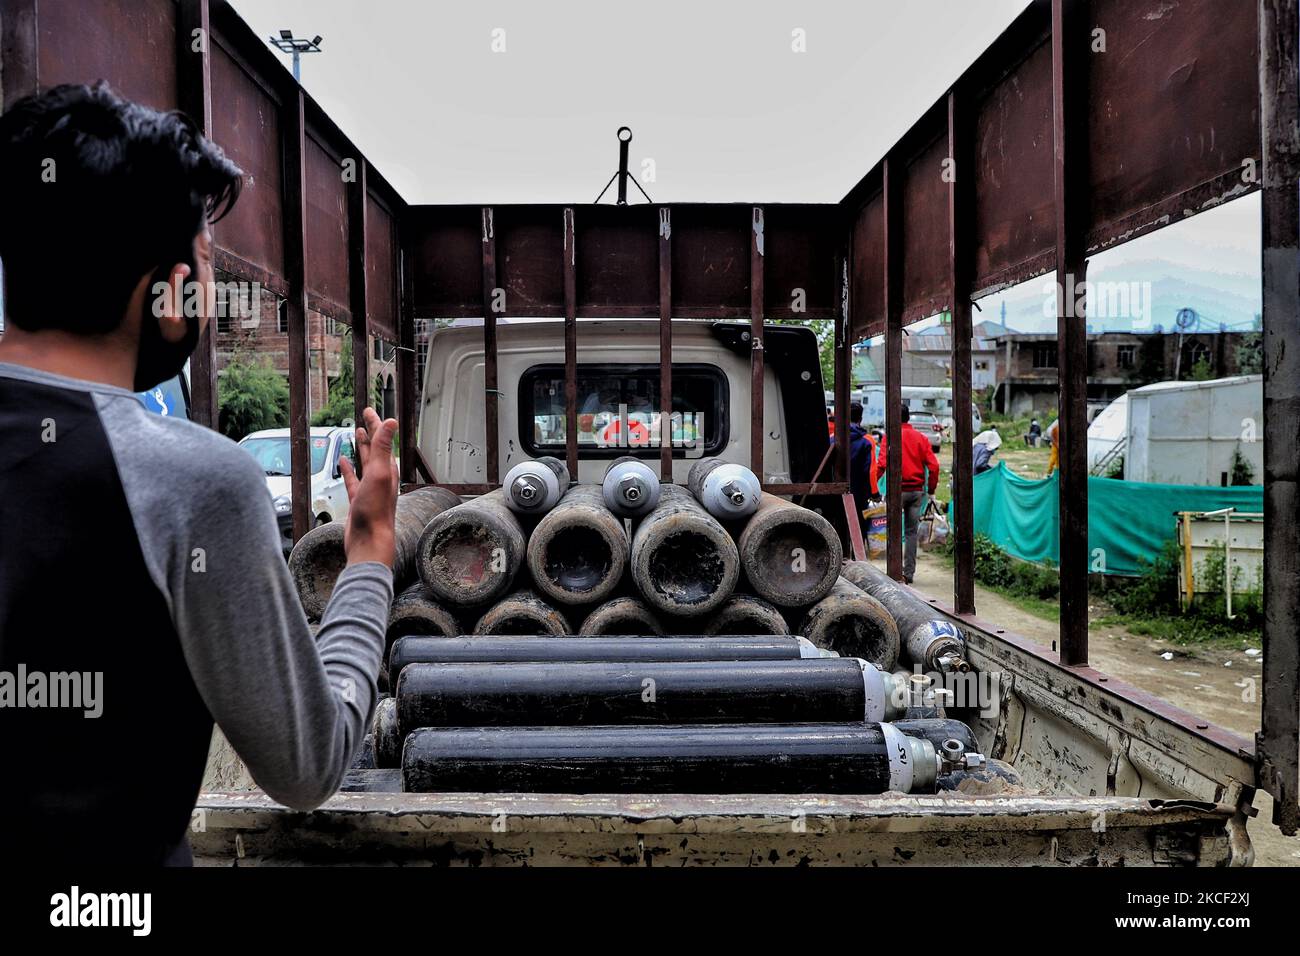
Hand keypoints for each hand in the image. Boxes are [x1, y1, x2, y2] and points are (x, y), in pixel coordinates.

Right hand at [339, 407, 398, 567]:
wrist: (369, 541)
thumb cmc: (375, 510)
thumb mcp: (379, 473)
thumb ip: (382, 447)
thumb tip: (392, 421)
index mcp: (388, 469)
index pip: (381, 440)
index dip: (376, 424)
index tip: (368, 410)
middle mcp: (381, 477)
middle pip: (375, 448)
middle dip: (370, 432)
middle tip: (364, 417)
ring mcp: (369, 488)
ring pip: (364, 462)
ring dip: (360, 448)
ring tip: (356, 434)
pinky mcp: (358, 500)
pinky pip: (353, 479)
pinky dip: (348, 469)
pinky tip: (343, 461)